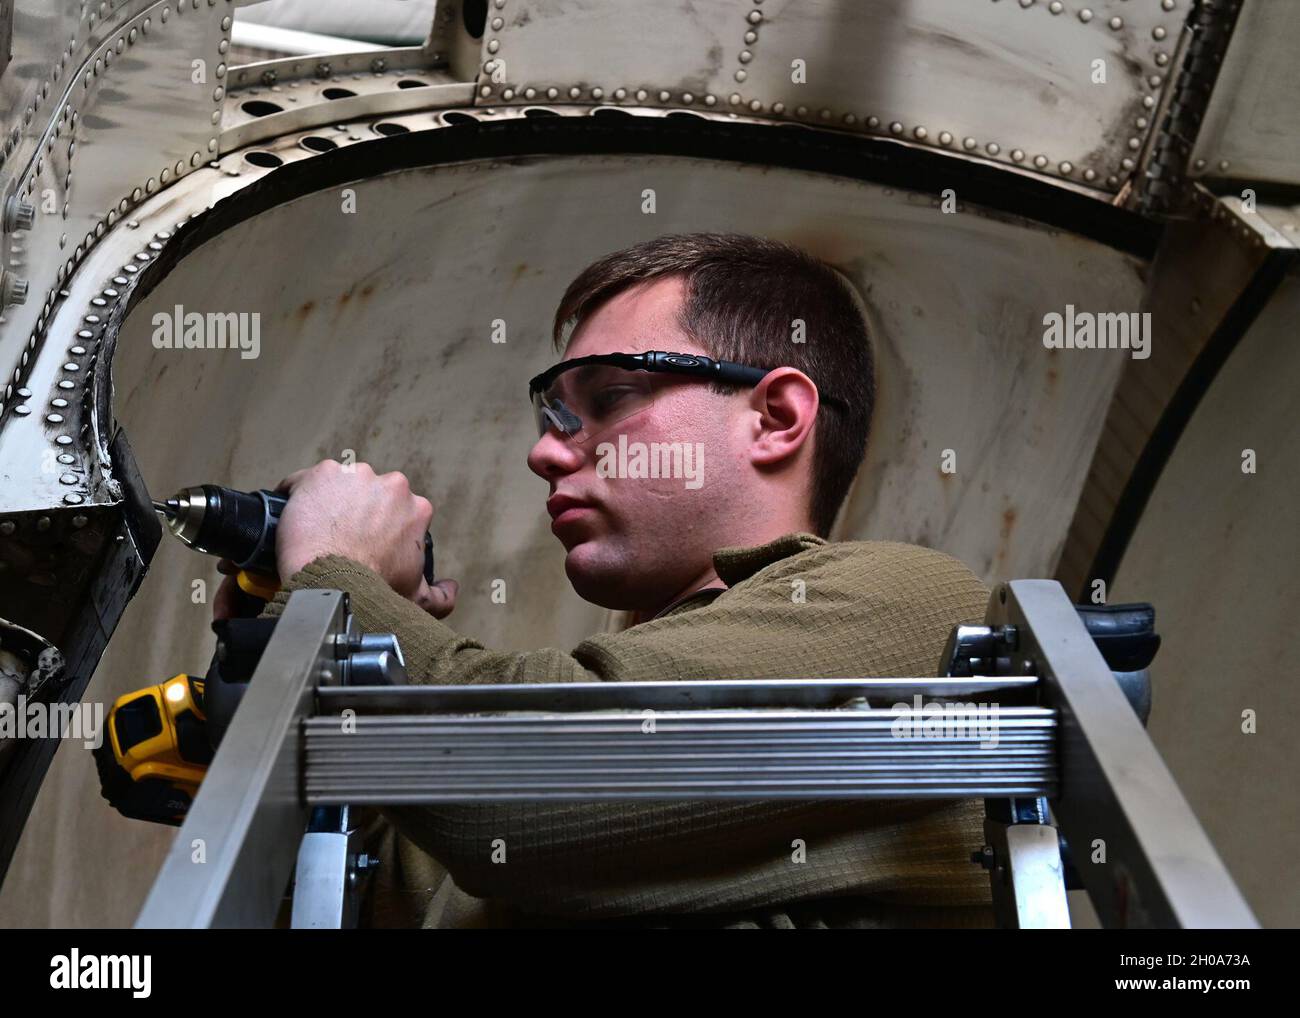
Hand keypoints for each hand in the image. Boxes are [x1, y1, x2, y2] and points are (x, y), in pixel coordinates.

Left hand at [269, 459, 457, 616]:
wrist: (331, 581)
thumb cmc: (372, 589)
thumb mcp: (417, 600)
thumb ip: (441, 597)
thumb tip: (450, 588)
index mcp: (416, 509)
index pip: (397, 512)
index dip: (381, 528)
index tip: (367, 542)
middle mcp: (392, 485)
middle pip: (370, 494)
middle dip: (358, 510)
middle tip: (341, 537)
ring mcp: (357, 475)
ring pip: (341, 484)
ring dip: (331, 500)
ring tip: (318, 529)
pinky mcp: (323, 473)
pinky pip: (304, 481)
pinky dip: (298, 495)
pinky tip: (294, 517)